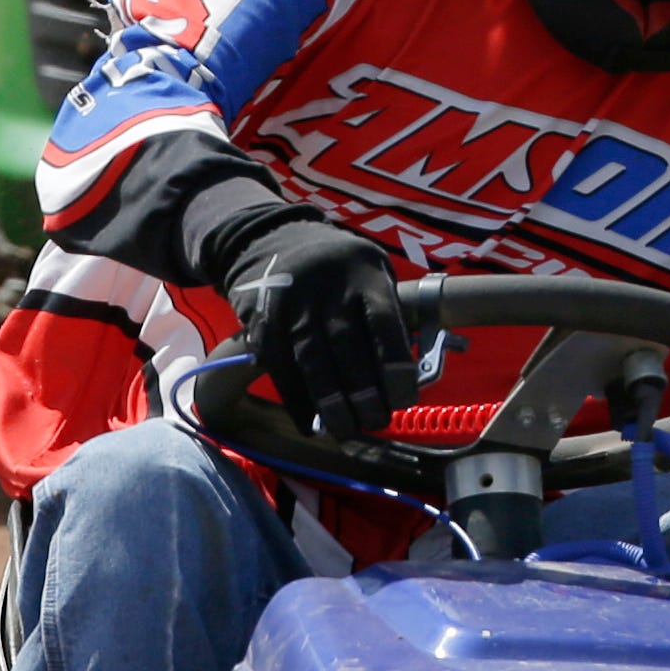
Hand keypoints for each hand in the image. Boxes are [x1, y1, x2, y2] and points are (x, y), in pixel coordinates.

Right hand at [219, 216, 421, 438]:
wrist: (271, 239)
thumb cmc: (339, 267)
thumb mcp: (371, 271)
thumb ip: (388, 315)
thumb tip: (404, 377)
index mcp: (364, 274)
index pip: (385, 325)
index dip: (396, 367)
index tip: (405, 399)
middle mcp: (328, 288)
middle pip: (348, 349)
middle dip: (365, 394)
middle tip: (377, 421)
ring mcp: (292, 305)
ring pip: (314, 363)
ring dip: (332, 405)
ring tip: (347, 431)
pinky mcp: (264, 322)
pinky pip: (281, 369)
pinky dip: (297, 402)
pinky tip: (311, 425)